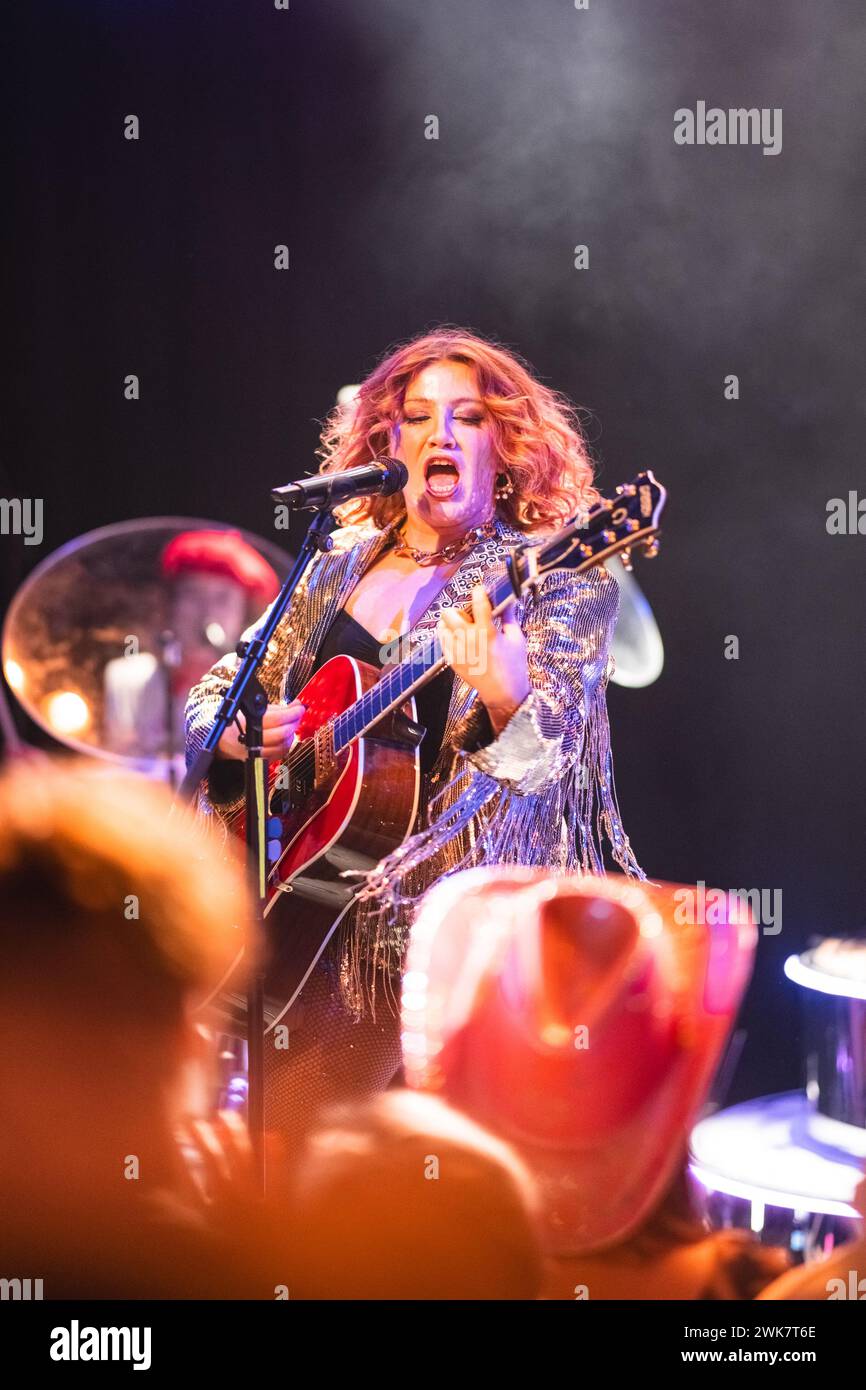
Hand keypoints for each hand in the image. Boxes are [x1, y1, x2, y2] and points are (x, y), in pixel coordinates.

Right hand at [216, 701, 304, 760]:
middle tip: (297, 716)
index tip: (300, 708)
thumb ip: (279, 708)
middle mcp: (251, 740)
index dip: (292, 713)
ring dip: (291, 735)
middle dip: (293, 724)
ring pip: (282, 746)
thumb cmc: (240, 722)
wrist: (224, 740)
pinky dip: (286, 745)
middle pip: (281, 734)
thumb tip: (297, 705)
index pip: (277, 719)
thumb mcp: (258, 710)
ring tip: (292, 726)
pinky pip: (278, 755)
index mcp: (248, 723)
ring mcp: (255, 753)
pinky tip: (286, 737)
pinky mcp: (259, 761)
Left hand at [438, 584, 530, 734]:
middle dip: (458, 610)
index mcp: (488, 633)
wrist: (503, 692)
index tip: (480, 590)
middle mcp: (469, 640)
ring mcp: (458, 651)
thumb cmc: (513, 665)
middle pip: (449, 613)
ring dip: (451, 622)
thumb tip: (509, 599)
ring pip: (442, 626)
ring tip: (463, 627)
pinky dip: (449, 635)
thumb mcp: (516, 639)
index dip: (478, 592)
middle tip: (469, 615)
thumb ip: (509, 617)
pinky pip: (442, 640)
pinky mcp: (452, 660)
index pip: (478, 603)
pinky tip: (460, 638)